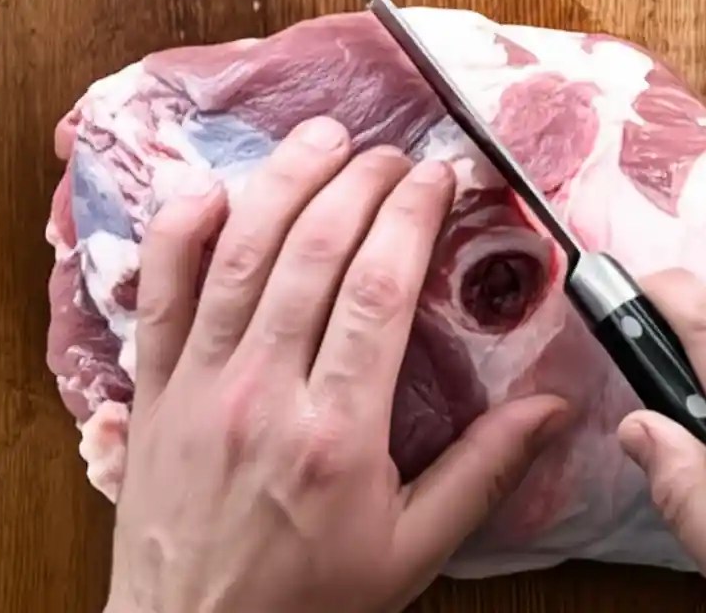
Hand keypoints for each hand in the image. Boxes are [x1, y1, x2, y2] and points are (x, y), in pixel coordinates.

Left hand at [105, 117, 568, 612]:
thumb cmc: (307, 600)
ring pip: (238, 252)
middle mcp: (263, 392)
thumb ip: (484, 472)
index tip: (438, 178)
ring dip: (284, 181)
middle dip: (361, 183)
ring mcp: (198, 382)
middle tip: (395, 154)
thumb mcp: (413, 550)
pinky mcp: (152, 386)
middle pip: (314, 251)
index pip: (379, 289)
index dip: (411, 216)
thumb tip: (553, 409)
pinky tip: (212, 186)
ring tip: (325, 138)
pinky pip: (158, 289)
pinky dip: (180, 229)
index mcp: (337, 433)